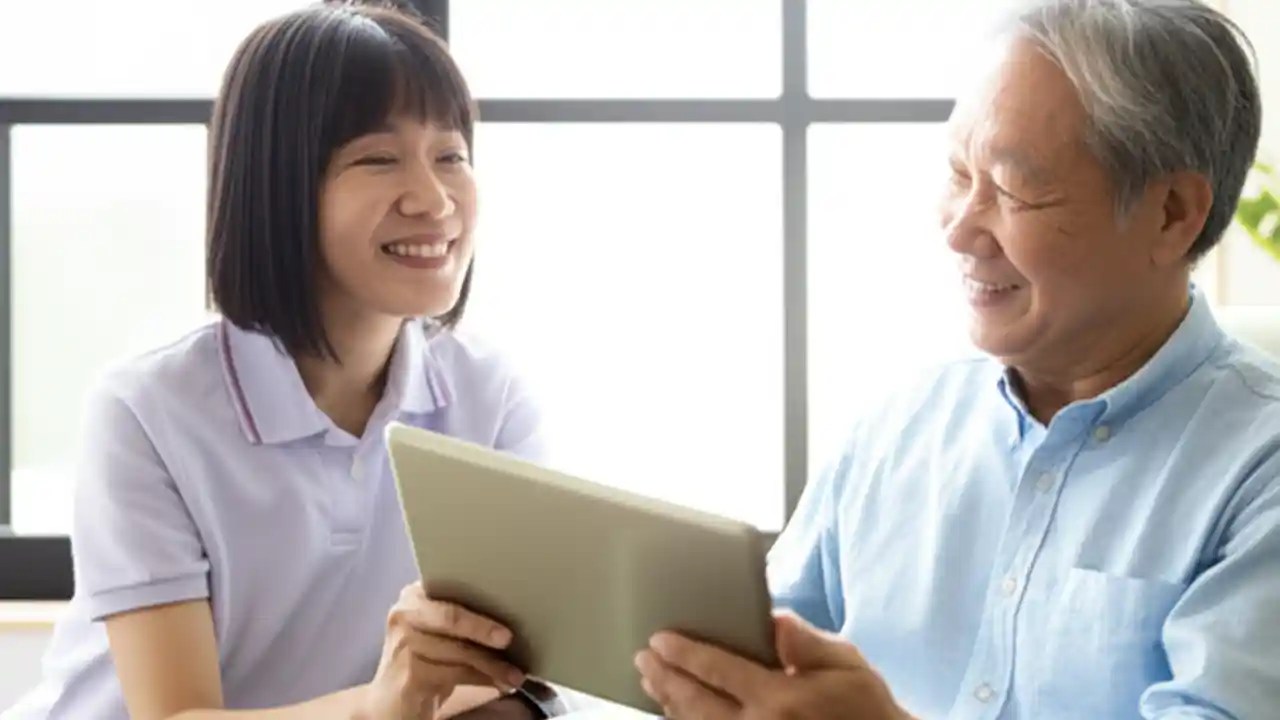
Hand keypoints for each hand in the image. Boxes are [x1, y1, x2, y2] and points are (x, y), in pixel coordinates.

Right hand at [357, 582, 526, 719]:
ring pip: (459, 650)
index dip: (477, 589)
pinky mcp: (409, 677)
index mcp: (414, 595)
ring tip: (515, 672)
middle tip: (508, 638)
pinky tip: (500, 683)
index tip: (506, 593)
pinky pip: (455, 674)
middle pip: (450, 617)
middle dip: (482, 628)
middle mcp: (404, 614)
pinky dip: (482, 679)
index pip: (448, 584)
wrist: (391, 700)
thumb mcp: (438, 630)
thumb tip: (513, 610)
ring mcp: (403, 646)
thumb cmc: (424, 659)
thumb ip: (462, 614)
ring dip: (492, 664)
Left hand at [635, 612, 910, 719]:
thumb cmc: (865, 707)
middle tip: (644, 657)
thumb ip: (808, 642)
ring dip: (669, 702)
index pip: (718, 671)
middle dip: (664, 677)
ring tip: (652, 680)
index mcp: (781, 697)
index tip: (660, 639)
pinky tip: (678, 711)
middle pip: (695, 702)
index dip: (684, 654)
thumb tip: (775, 621)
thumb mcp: (847, 664)